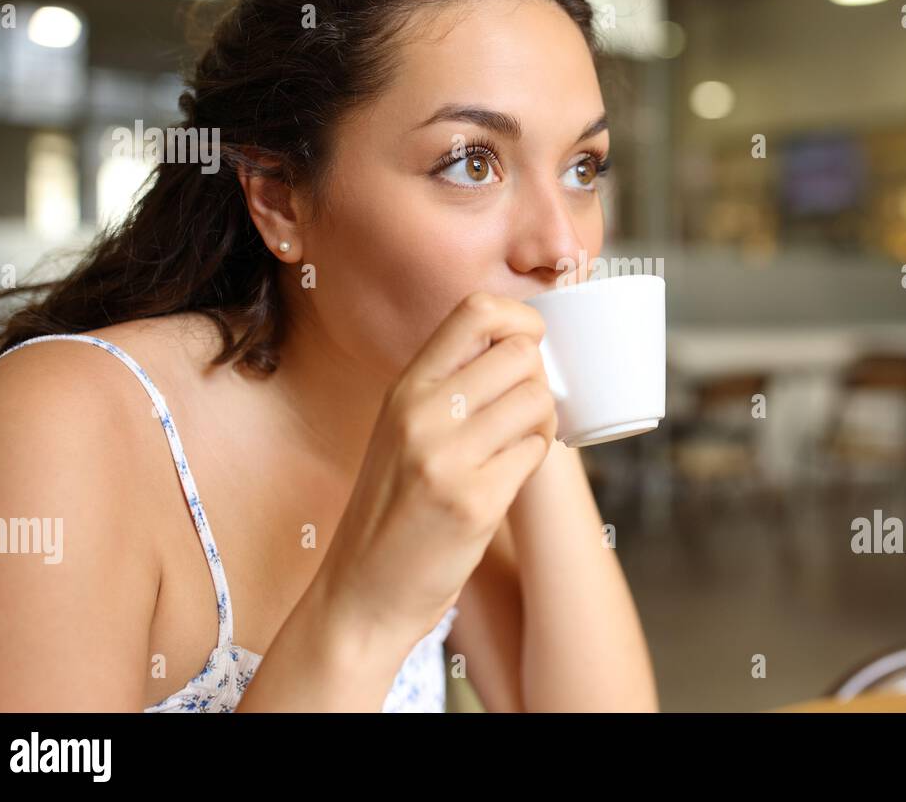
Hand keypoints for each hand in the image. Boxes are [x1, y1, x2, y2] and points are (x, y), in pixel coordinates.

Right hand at [311, 291, 555, 654]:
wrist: (363, 594)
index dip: (521, 319)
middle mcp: (422, 413)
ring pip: (537, 401)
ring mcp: (447, 457)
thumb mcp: (401, 429)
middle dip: (538, 379)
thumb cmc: (394, 511)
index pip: (475, 311)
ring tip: (517, 447)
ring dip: (542, 422)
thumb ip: (447, 387)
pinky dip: (533, 462)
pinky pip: (536, 453)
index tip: (529, 345)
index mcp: (405, 388)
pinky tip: (508, 479)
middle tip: (525, 411)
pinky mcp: (475, 501)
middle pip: (520, 353)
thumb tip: (520, 347)